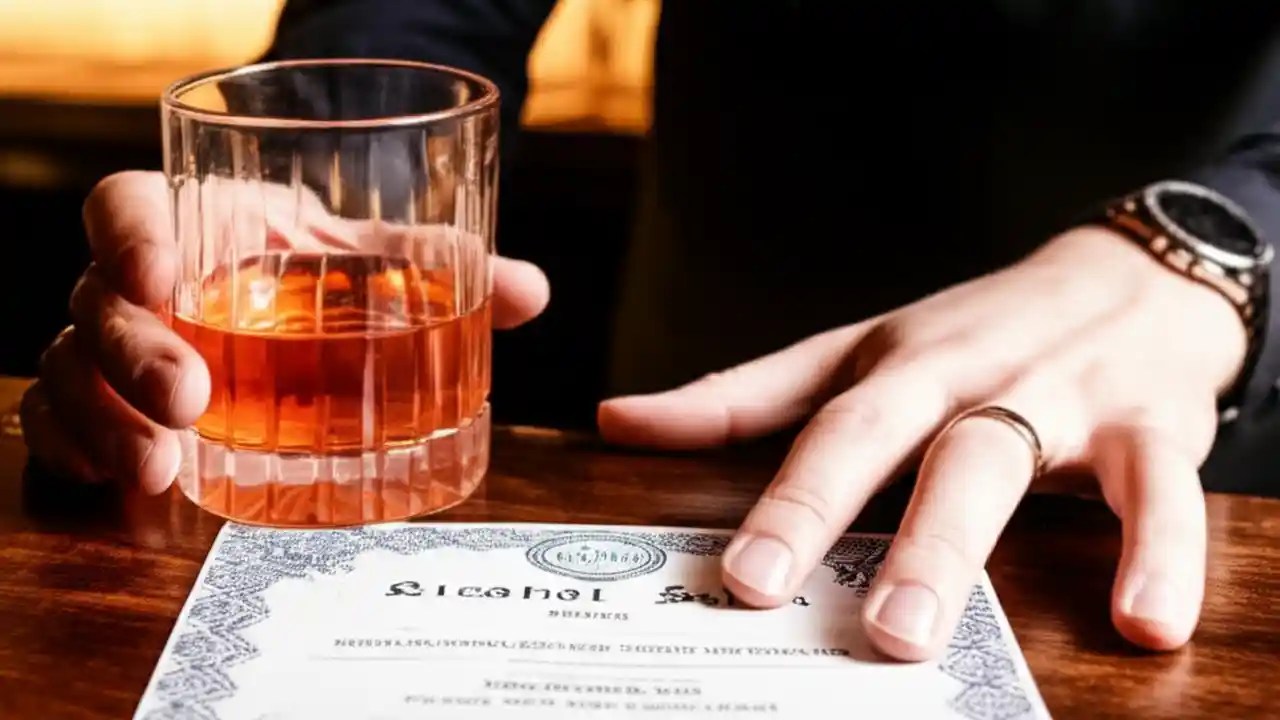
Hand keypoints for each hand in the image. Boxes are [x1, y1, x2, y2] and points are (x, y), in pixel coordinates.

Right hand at [20, 171, 549, 492]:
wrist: (301, 299)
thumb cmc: (327, 268)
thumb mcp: (377, 261)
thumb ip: (442, 268)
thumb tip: (530, 292)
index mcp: (197, 221)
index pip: (127, 205)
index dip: (127, 233)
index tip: (160, 273)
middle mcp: (143, 284)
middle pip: (97, 303)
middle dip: (133, 354)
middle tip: (189, 401)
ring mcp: (119, 349)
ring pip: (69, 370)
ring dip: (102, 420)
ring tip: (159, 469)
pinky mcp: (114, 406)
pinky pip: (61, 424)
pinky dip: (80, 452)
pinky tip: (122, 482)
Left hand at [598, 226, 1244, 659]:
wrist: (1127, 275)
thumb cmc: (972, 331)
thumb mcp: (856, 352)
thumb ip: (745, 394)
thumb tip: (619, 420)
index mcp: (895, 365)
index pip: (828, 430)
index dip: (784, 503)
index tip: (737, 582)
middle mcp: (966, 377)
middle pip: (903, 445)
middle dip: (850, 523)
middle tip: (800, 607)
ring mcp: (1057, 397)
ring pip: (1003, 465)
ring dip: (956, 545)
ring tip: (915, 629)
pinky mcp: (1153, 424)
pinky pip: (1161, 490)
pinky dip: (1160, 553)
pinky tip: (1145, 622)